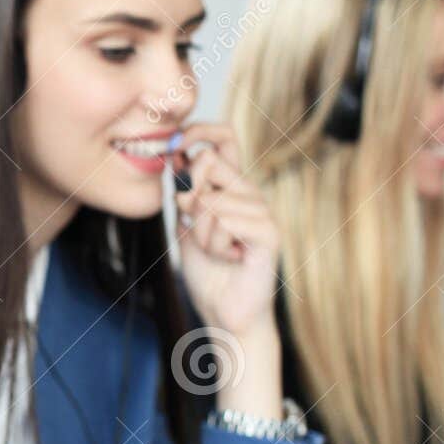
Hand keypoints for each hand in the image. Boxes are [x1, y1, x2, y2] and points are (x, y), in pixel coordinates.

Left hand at [172, 123, 279, 338]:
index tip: (175, 146)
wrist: (224, 312)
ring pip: (210, 200)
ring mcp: (263, 211)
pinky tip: (229, 257)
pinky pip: (226, 220)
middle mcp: (250, 193)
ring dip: (201, 233)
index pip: (223, 138)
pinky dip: (215, 243)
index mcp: (232, 188)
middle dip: (188, 199)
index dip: (198, 131)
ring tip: (217, 251)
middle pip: (209, 163)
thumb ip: (183, 192)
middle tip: (196, 229)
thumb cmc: (208, 271)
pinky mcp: (269, 233)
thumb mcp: (185, 224)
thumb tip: (176, 154)